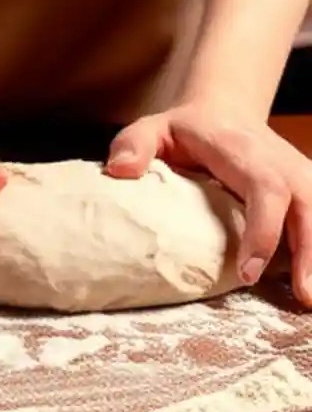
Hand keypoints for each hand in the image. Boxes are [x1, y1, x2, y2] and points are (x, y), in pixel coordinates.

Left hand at [106, 99, 311, 303]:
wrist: (223, 111)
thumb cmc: (184, 130)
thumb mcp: (152, 128)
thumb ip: (134, 144)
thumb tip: (119, 171)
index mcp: (246, 153)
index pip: (267, 190)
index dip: (263, 230)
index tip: (248, 272)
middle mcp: (283, 163)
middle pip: (309, 207)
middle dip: (309, 252)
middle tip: (303, 297)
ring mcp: (301, 176)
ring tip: (309, 300)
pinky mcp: (307, 190)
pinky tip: (309, 283)